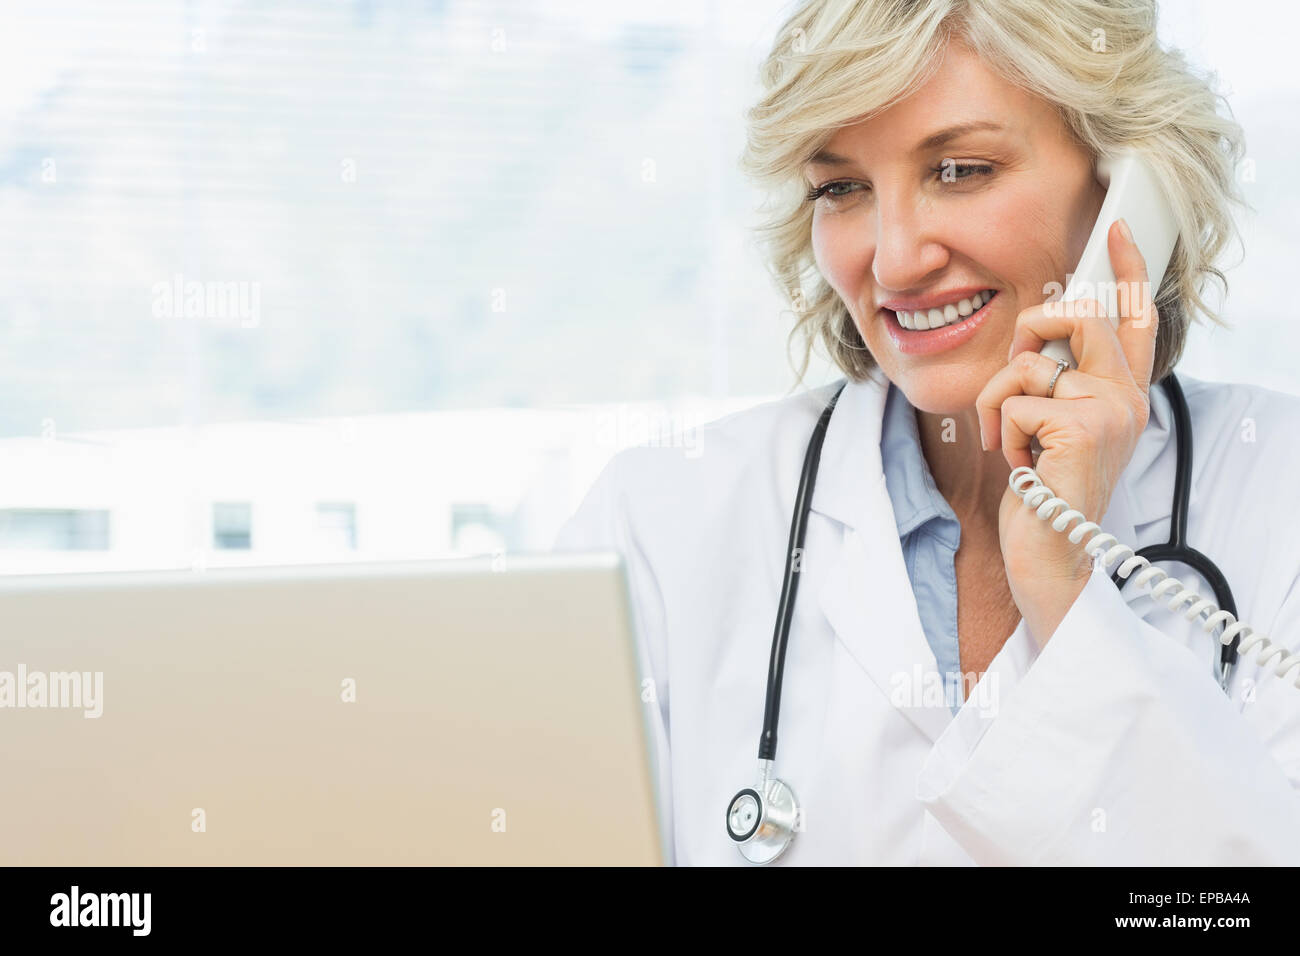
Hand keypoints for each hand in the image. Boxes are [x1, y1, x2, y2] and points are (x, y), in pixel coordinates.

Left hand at [975, 219, 1158, 646]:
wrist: (1048, 553)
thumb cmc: (1042, 493)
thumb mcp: (1051, 430)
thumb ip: (1053, 385)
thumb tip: (1029, 347)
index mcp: (1122, 395)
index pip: (1134, 322)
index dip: (1127, 273)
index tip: (1116, 230)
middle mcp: (1126, 398)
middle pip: (1078, 318)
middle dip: (1030, 329)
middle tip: (1013, 371)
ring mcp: (1109, 412)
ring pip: (1027, 365)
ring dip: (996, 403)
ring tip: (1009, 444)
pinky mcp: (1081, 428)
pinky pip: (1014, 400)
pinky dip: (999, 431)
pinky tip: (1019, 465)